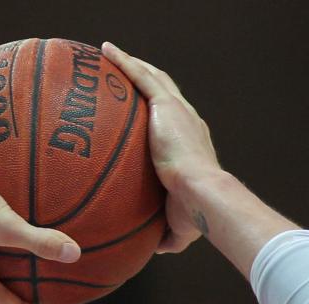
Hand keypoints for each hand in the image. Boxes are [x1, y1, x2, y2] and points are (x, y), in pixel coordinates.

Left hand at [102, 42, 223, 253]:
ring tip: (109, 55)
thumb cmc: (194, 214)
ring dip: (132, 65)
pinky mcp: (168, 106)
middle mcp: (187, 122)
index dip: (158, 118)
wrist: (203, 196)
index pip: (172, 126)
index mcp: (191, 145)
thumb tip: (153, 247)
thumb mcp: (177, 228)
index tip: (142, 118)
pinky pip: (141, 76)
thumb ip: (164, 233)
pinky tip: (105, 51)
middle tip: (122, 80)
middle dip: (145, 84)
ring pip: (153, 78)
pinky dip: (124, 62)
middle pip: (163, 94)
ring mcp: (178, 111)